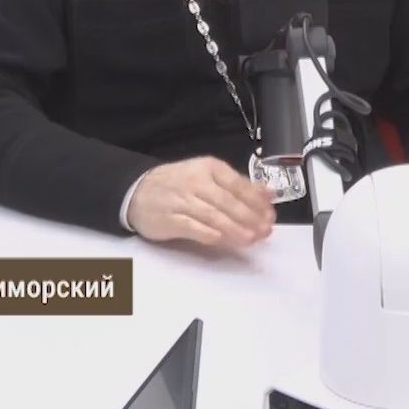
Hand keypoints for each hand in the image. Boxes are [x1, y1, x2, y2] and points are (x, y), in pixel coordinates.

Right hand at [125, 156, 274, 246]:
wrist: (137, 191)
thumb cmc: (178, 184)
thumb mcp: (207, 176)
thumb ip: (238, 185)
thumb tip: (268, 194)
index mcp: (209, 168)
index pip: (238, 184)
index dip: (256, 201)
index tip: (270, 214)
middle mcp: (196, 182)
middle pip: (228, 202)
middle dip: (250, 218)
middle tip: (265, 231)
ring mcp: (182, 200)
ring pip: (213, 216)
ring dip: (235, 229)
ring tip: (251, 239)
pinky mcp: (170, 219)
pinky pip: (192, 227)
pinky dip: (208, 234)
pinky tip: (221, 240)